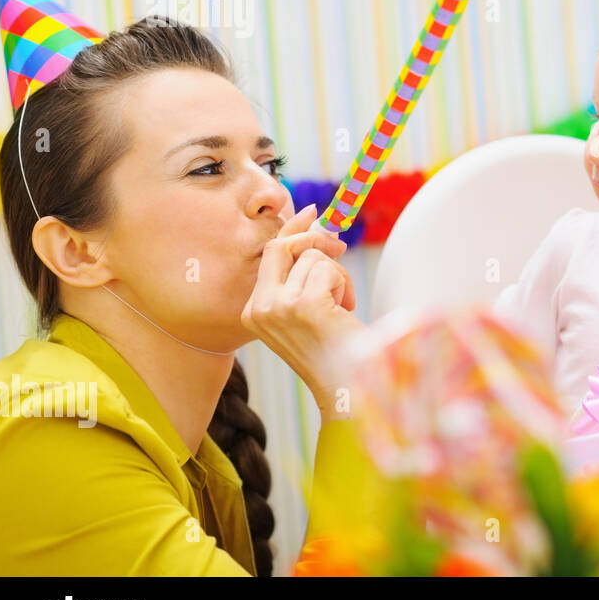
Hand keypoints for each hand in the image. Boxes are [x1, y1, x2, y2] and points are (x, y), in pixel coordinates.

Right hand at [241, 204, 364, 419]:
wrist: (345, 386)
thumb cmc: (332, 350)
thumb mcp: (307, 309)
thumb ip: (301, 274)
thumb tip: (315, 228)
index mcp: (252, 311)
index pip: (269, 255)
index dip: (292, 230)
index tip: (310, 213)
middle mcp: (258, 308)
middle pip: (282, 247)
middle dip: (314, 240)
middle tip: (340, 250)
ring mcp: (277, 307)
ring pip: (313, 258)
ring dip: (337, 277)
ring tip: (340, 308)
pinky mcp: (302, 305)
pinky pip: (328, 269)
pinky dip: (344, 285)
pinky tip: (344, 312)